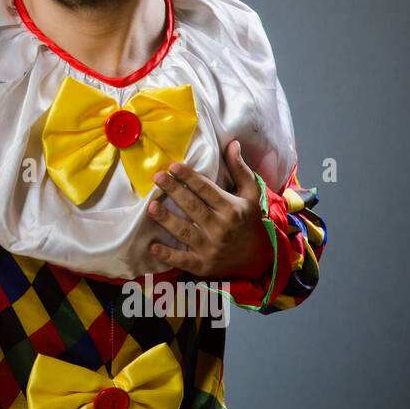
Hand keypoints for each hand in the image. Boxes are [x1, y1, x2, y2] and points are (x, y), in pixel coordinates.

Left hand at [145, 139, 272, 280]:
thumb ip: (240, 169)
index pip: (206, 190)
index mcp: (231, 208)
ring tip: (150, 206)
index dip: (189, 177)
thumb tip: (232, 143)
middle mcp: (221, 227)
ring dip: (166, 219)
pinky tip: (152, 246)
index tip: (173, 166)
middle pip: (192, 207)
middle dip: (173, 191)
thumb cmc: (249, 221)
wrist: (258, 259)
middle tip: (157, 177)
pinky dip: (167, 255)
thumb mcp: (250, 195)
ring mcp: (210, 248)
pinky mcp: (202, 265)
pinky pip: (182, 260)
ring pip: (184, 231)